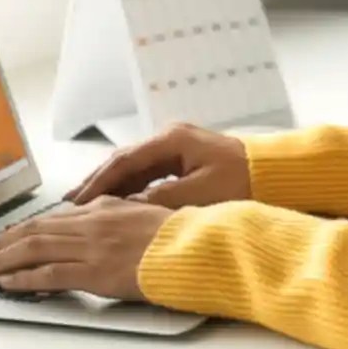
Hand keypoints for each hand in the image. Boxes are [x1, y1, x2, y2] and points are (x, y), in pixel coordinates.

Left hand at [0, 197, 171, 299]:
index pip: (52, 218)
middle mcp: (92, 223)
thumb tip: (98, 222)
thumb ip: (117, 217)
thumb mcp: (145, 215)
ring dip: (3, 261)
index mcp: (104, 208)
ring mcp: (92, 247)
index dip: (23, 230)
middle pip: (34, 230)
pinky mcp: (96, 272)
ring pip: (34, 249)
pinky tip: (7, 283)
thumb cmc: (180, 236)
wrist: (198, 248)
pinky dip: (23, 279)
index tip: (6, 240)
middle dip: (3, 245)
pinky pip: (49, 274)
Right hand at [65, 123, 250, 207]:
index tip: (77, 202)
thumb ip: (160, 200)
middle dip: (96, 183)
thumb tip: (126, 209)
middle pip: (122, 162)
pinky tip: (116, 203)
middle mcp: (170, 138)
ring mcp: (176, 148)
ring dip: (110, 187)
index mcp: (172, 140)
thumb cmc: (247, 181)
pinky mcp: (183, 160)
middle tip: (69, 203)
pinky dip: (129, 189)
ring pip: (133, 168)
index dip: (98, 183)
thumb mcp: (202, 194)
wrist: (278, 174)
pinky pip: (147, 174)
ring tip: (85, 206)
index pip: (123, 162)